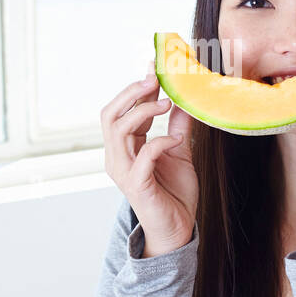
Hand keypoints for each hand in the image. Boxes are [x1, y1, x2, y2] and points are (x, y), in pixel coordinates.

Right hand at [100, 62, 197, 256]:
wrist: (178, 229)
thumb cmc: (174, 193)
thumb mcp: (179, 151)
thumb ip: (178, 126)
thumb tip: (185, 98)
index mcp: (125, 147)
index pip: (121, 109)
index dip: (137, 86)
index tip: (155, 67)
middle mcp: (117, 157)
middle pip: (110, 114)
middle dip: (131, 92)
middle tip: (155, 79)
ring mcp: (123, 171)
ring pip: (118, 130)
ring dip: (142, 111)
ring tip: (166, 103)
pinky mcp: (136, 186)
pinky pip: (142, 156)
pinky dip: (159, 143)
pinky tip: (176, 141)